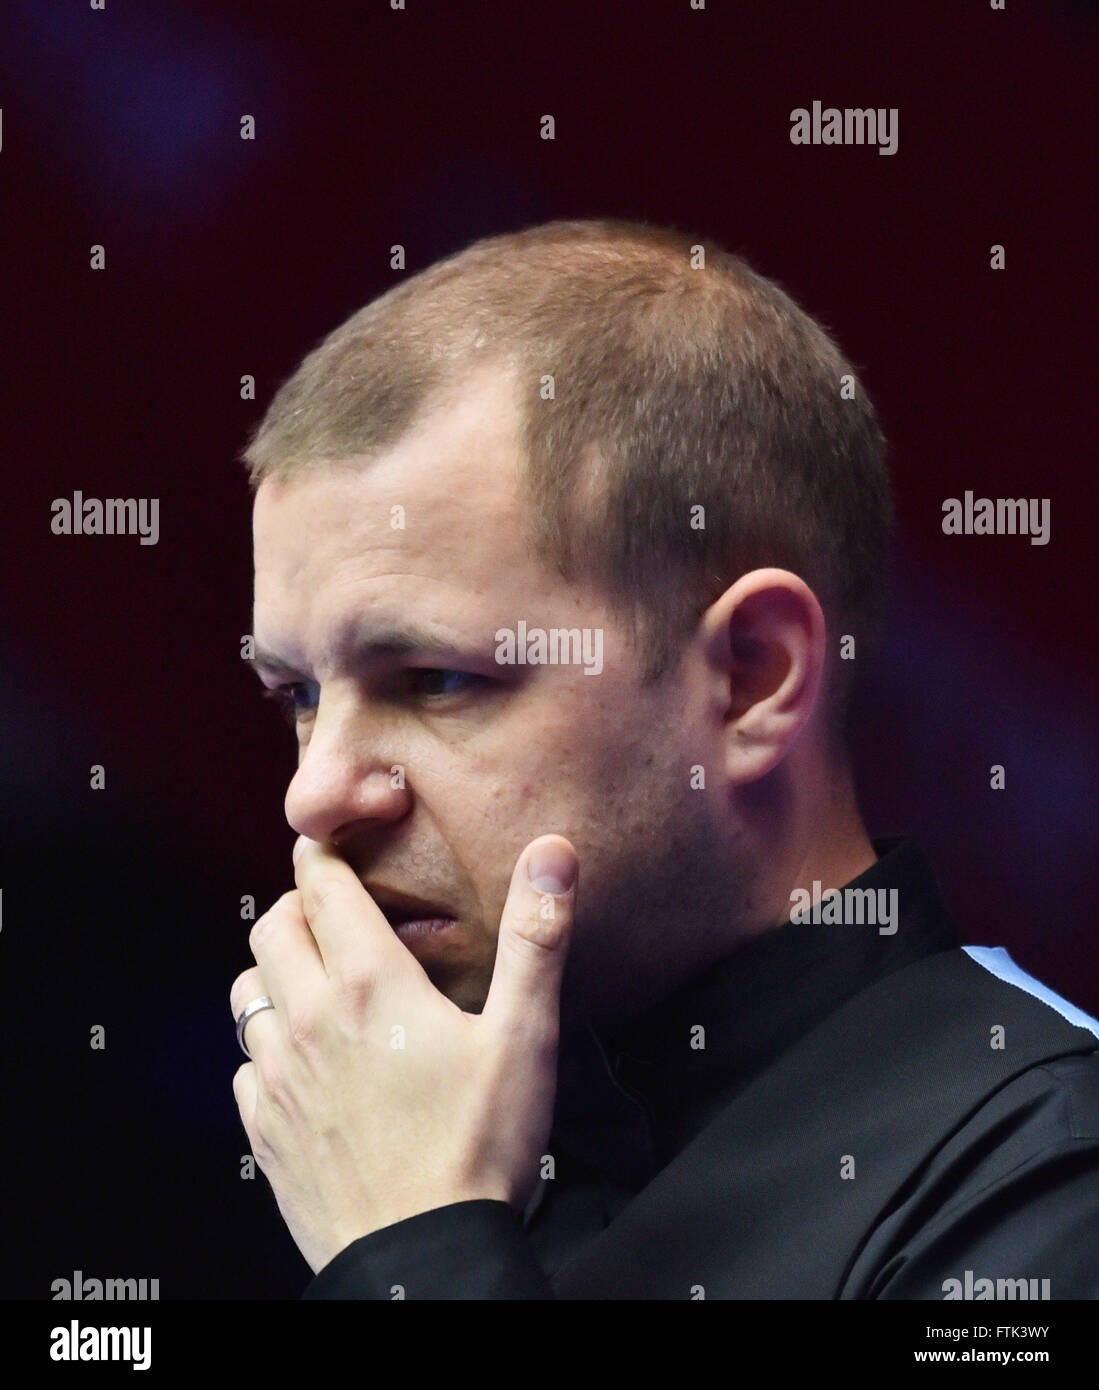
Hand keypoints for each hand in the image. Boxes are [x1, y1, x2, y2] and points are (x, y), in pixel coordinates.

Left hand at [229, 833, 577, 1273]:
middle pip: (270, 927)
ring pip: (247, 989)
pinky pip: (243, 1061)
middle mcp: (309, 1019)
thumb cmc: (478, 1148)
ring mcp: (278, 1076)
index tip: (332, 844)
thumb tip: (552, 854)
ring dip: (275, 972)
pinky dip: (265, 1043)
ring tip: (316, 982)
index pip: (321, 886)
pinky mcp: (264, 1127)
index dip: (323, 854)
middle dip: (296, 906)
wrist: (422, 1258)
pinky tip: (305, 1061)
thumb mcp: (524, 1036)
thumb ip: (536, 938)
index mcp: (369, 984)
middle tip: (332, 912)